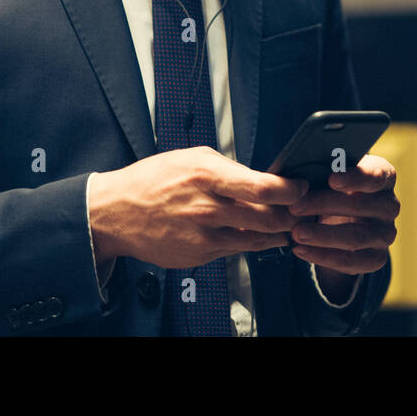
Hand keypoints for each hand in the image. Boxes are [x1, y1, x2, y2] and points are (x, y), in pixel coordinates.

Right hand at [88, 146, 307, 268]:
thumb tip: (264, 179)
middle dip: (291, 215)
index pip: (263, 188)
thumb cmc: (154, 180)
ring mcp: (203, 236)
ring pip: (257, 239)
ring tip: (283, 222)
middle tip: (299, 208)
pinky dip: (249, 242)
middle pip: (268, 218)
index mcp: (207, 175)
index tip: (300, 188)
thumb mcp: (192, 158)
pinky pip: (236, 250)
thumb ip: (230, 169)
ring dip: (277, 232)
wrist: (115, 213)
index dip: (290, 190)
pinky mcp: (199, 256)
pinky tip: (251, 232)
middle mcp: (207, 207)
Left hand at [288, 154, 397, 284]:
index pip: (376, 175)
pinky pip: (350, 262)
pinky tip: (299, 250)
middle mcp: (390, 206)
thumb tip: (298, 173)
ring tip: (296, 233)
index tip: (331, 179)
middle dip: (324, 205)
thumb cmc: (332, 187)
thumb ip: (322, 170)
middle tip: (295, 207)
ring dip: (322, 236)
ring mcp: (386, 234)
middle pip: (360, 206)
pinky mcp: (376, 258)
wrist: (342, 220)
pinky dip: (323, 256)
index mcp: (384, 177)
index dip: (355, 178)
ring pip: (355, 237)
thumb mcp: (331, 174)